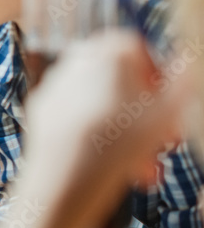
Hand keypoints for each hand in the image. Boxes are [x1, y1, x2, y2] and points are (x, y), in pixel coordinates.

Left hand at [25, 32, 187, 217]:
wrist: (62, 179)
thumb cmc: (118, 147)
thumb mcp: (166, 115)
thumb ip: (181, 84)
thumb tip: (188, 62)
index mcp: (109, 52)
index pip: (136, 48)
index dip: (154, 74)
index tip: (163, 100)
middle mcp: (77, 60)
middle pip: (116, 78)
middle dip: (141, 109)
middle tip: (157, 136)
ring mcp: (54, 83)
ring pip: (97, 99)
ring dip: (121, 126)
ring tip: (139, 161)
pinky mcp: (39, 108)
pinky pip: (73, 113)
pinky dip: (92, 131)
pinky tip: (109, 162)